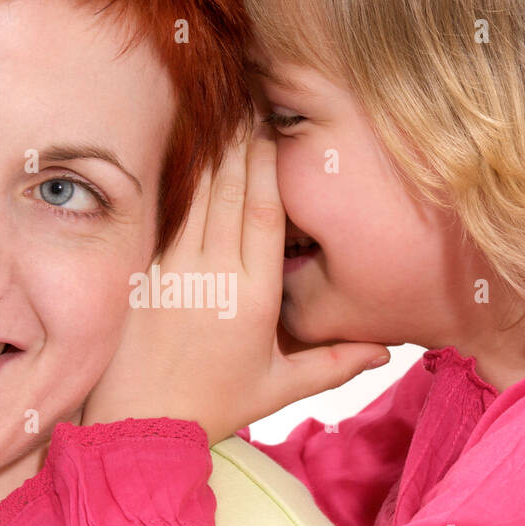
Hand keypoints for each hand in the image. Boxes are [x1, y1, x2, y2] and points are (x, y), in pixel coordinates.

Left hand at [80, 121, 390, 444]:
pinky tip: (177, 154)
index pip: (265, 214)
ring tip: (217, 112)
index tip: (270, 128)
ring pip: (194, 196)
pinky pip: (160, 217)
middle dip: (239, 143)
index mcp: (253, 296)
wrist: (140, 425)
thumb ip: (333, 364)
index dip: (268, 165)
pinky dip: (172, 183)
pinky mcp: (139, 272)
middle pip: (230, 192)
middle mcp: (214, 274)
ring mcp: (172, 270)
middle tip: (247, 100)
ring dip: (207, 152)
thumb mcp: (279, 389)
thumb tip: (385, 354)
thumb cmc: (211, 406)